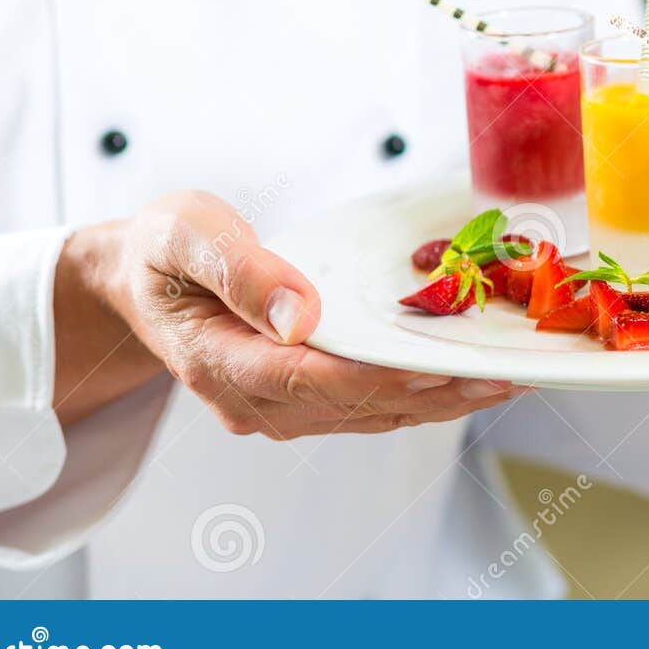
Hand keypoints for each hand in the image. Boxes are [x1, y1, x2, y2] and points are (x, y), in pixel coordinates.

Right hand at [53, 190, 518, 436]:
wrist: (144, 279)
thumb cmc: (166, 249)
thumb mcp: (186, 234)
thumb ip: (240, 269)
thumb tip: (301, 314)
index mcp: (216, 360)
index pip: (305, 379)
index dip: (372, 376)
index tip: (433, 366)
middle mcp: (251, 399)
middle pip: (352, 405)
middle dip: (430, 394)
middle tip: (502, 376)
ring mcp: (277, 408)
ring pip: (369, 414)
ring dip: (438, 403)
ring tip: (505, 382)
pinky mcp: (301, 401)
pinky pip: (367, 406)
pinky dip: (420, 396)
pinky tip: (467, 382)